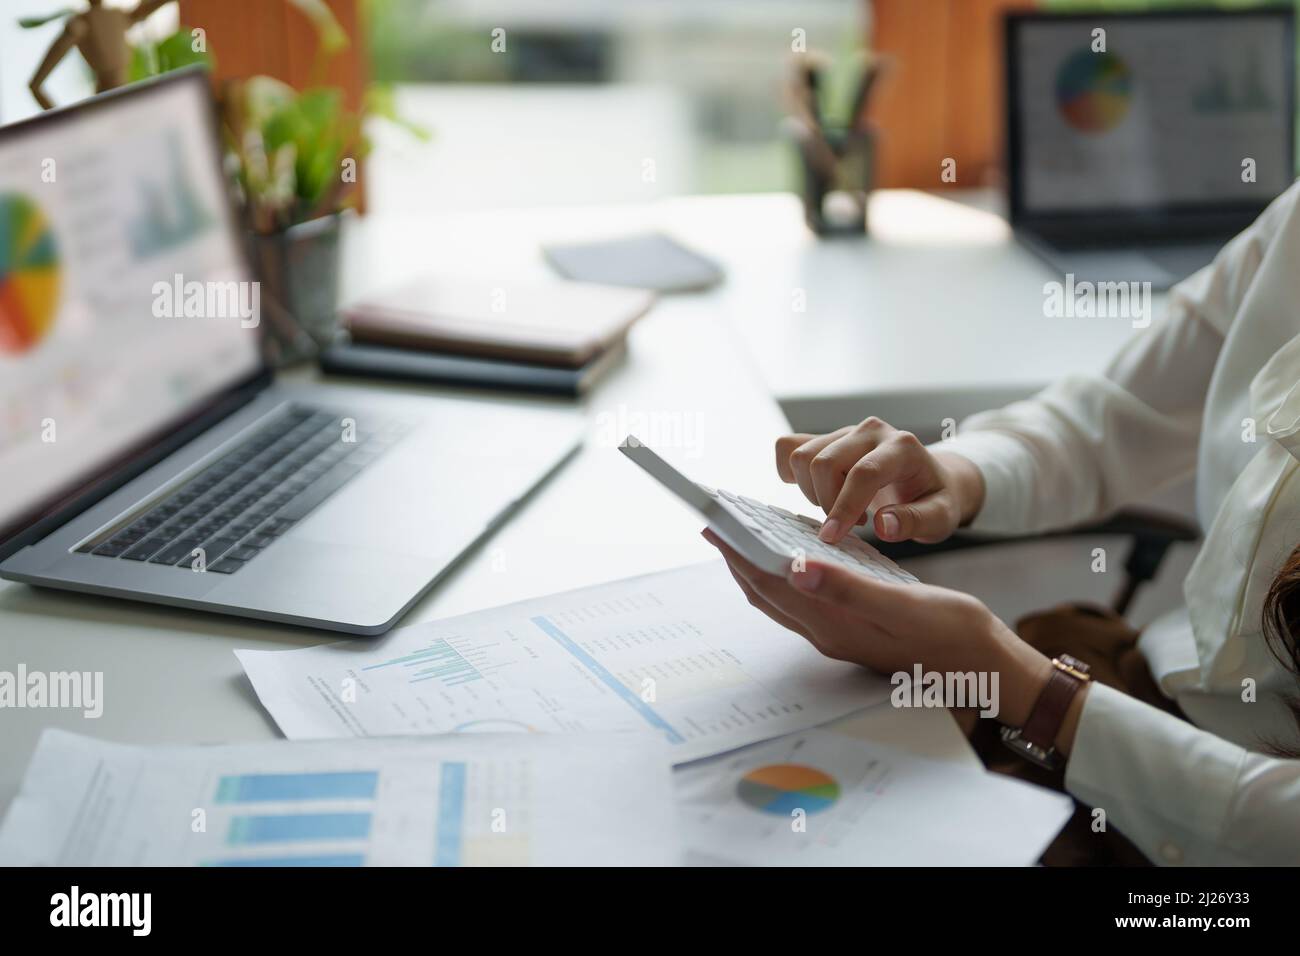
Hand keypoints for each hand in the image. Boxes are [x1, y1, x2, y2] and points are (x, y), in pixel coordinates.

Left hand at [703, 529, 1057, 730]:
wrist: (983, 664)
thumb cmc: (950, 633)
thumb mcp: (900, 605)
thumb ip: (848, 589)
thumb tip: (796, 569)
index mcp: (833, 625)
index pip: (770, 584)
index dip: (738, 554)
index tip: (714, 526)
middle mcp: (828, 632)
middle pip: (767, 592)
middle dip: (737, 560)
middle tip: (716, 528)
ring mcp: (839, 634)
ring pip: (783, 598)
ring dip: (758, 569)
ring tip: (744, 540)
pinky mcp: (853, 630)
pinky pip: (805, 600)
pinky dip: (788, 576)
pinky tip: (795, 559)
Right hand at [775, 418, 984, 544]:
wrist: (928, 480)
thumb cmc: (933, 500)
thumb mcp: (940, 518)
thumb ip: (915, 522)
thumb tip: (884, 526)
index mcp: (902, 446)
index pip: (863, 473)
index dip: (844, 507)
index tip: (832, 538)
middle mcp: (871, 431)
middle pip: (824, 463)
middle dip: (827, 503)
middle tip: (852, 526)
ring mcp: (845, 432)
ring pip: (801, 456)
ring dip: (810, 492)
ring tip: (840, 509)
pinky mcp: (826, 438)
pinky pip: (788, 447)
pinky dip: (790, 474)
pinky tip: (814, 493)